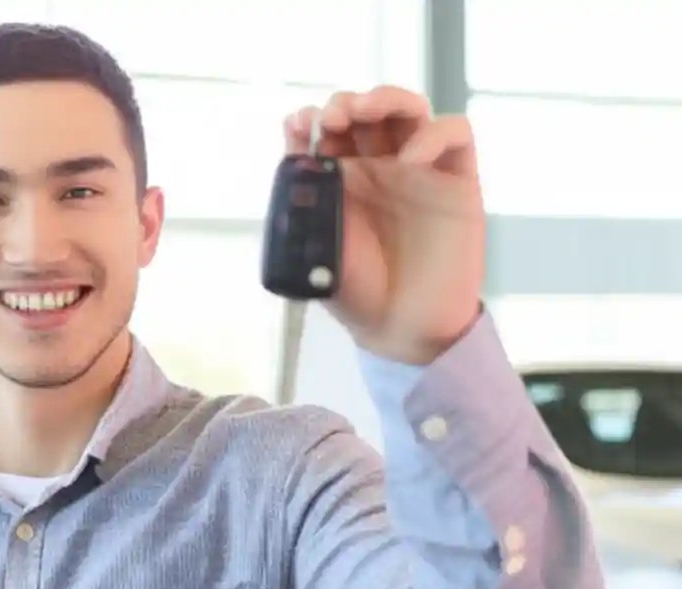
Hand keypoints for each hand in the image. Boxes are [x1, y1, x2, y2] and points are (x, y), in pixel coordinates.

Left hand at [283, 85, 485, 364]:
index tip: (301, 125)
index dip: (310, 120)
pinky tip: (410, 159)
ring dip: (386, 99)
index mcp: (338, 178)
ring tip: (365, 112)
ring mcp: (418, 169)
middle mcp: (377, 166)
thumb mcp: (316, 243)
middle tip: (334, 117)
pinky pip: (455, 134)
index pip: (324, 130)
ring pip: (408, 109)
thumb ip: (306, 197)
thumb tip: (294, 147)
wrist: (400, 327)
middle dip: (347, 103)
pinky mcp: (457, 180)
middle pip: (365, 110)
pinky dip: (434, 133)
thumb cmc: (354, 289)